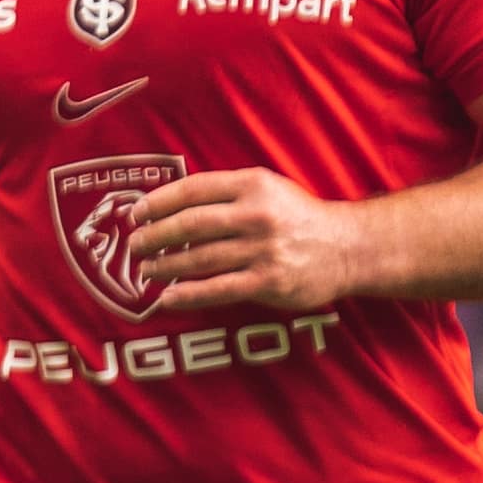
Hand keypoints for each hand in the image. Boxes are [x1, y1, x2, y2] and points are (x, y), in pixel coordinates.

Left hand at [123, 166, 360, 313]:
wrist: (348, 248)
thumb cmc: (299, 219)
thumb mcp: (268, 189)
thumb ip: (228, 193)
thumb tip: (173, 206)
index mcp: (252, 184)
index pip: (193, 190)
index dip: (158, 202)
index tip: (135, 214)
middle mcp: (256, 214)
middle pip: (190, 224)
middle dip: (155, 236)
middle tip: (134, 246)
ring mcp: (262, 249)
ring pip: (199, 258)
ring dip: (165, 266)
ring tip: (145, 271)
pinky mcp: (268, 281)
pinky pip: (217, 289)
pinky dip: (187, 294)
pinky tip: (166, 298)